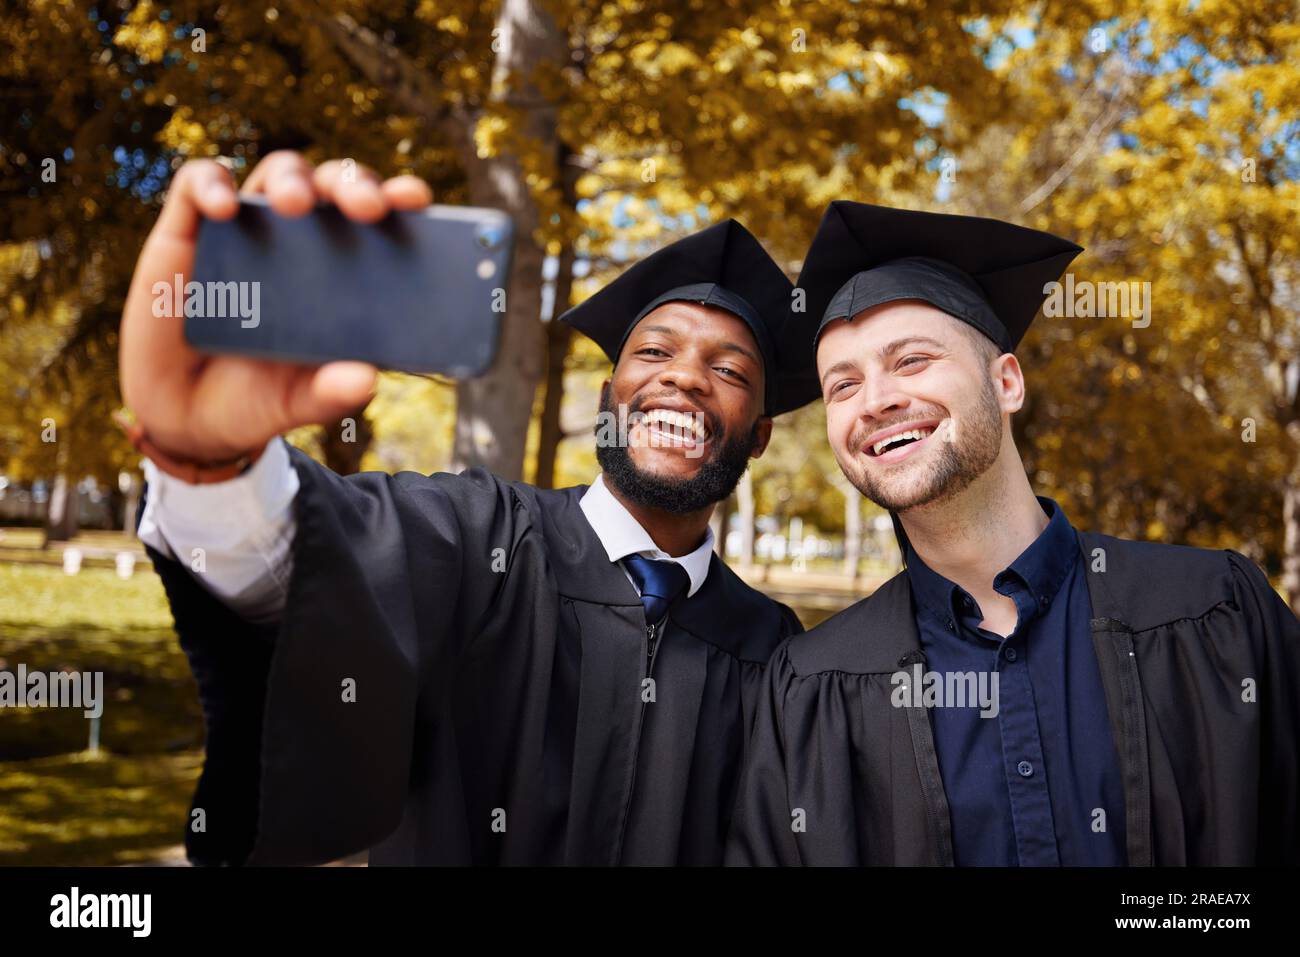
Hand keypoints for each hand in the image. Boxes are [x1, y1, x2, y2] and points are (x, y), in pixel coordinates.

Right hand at [118, 150, 432, 462]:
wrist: (182, 416)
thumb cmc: (256, 399)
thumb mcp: (298, 402)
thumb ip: (331, 393)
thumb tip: (366, 378)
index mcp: (343, 273)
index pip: (379, 220)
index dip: (400, 200)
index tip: (416, 200)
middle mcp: (301, 242)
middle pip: (334, 186)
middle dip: (353, 184)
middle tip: (366, 208)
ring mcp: (247, 231)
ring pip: (279, 172)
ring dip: (293, 179)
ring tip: (294, 205)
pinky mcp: (188, 230)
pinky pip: (199, 183)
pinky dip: (212, 184)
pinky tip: (224, 207)